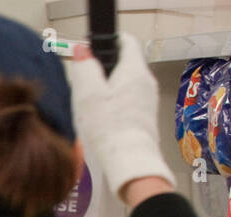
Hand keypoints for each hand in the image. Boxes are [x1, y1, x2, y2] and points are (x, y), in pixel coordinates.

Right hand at [66, 33, 174, 202]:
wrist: (128, 161)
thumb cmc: (108, 128)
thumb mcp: (88, 94)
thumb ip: (84, 68)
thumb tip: (82, 50)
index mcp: (134, 70)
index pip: (126, 41)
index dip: (107, 42)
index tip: (90, 53)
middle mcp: (145, 81)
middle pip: (123, 65)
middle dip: (103, 72)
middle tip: (83, 87)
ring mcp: (147, 100)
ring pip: (124, 85)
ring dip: (106, 92)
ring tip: (89, 108)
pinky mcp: (145, 117)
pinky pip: (127, 102)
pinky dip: (113, 106)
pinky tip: (100, 122)